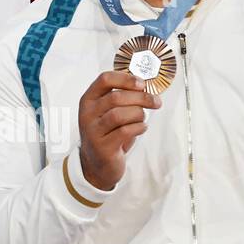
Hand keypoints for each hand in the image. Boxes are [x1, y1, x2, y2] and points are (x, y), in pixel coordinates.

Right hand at [77, 71, 160, 190]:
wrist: (96, 164)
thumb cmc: (107, 134)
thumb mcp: (107, 112)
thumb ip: (120, 98)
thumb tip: (143, 86)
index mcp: (88, 100)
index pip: (104, 80)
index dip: (125, 79)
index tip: (142, 83)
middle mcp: (87, 114)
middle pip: (115, 97)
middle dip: (141, 98)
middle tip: (155, 102)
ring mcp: (93, 131)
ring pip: (119, 114)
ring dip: (138, 114)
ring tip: (142, 119)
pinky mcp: (103, 146)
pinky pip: (125, 131)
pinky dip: (139, 128)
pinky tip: (141, 128)